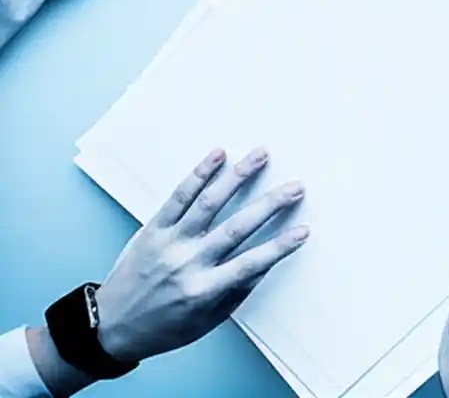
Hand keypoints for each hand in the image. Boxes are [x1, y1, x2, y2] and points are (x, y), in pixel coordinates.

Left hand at [93, 148, 309, 363]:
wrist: (110, 326)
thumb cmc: (163, 327)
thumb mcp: (207, 320)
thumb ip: (236, 290)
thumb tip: (265, 263)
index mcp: (203, 290)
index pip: (250, 264)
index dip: (279, 247)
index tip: (303, 231)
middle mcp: (187, 263)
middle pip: (236, 228)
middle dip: (270, 204)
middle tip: (295, 187)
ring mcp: (168, 243)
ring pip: (208, 203)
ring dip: (238, 176)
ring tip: (260, 156)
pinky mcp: (153, 229)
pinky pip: (178, 196)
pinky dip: (199, 174)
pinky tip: (217, 156)